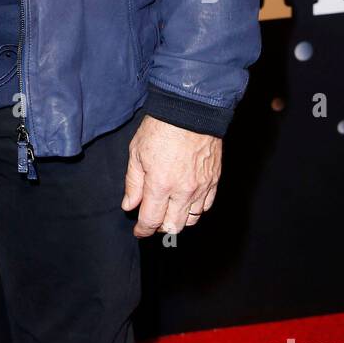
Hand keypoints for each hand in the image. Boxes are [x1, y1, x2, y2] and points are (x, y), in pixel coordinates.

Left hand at [121, 114, 220, 237]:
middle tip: (152, 221)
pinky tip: (186, 204)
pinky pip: (206, 207)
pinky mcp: (214, 181)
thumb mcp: (136, 152)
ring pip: (191, 220)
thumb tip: (129, 206)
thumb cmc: (160, 128)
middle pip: (172, 226)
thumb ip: (133, 183)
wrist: (190, 111)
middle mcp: (183, 191)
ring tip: (169, 213)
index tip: (138, 231)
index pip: (151, 220)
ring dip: (178, 221)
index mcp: (160, 185)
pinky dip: (195, 210)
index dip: (143, 230)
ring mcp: (201, 187)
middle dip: (160, 228)